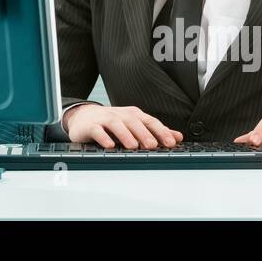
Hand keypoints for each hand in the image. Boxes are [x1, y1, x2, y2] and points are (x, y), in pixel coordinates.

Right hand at [64, 104, 183, 149]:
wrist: (84, 117)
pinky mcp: (90, 126)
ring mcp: (104, 119)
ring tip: (133, 146)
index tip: (171, 142)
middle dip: (144, 133)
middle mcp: (120, 115)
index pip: (150, 121)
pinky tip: (109, 145)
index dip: (161, 131)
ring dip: (125, 134)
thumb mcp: (135, 125)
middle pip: (133, 121)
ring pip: (116, 124)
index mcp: (133, 115)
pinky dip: (103, 137)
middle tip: (153, 145)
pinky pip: (97, 130)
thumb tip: (178, 136)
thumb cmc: (112, 124)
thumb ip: (156, 131)